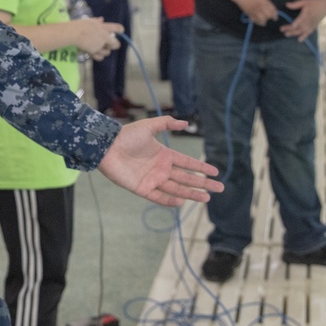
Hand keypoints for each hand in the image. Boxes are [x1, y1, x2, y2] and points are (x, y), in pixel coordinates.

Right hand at [73, 18, 121, 60]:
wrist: (73, 33)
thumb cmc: (80, 25)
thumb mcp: (89, 21)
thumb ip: (97, 21)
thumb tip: (102, 19)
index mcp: (104, 27)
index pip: (117, 28)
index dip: (120, 30)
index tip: (120, 31)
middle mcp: (104, 37)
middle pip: (115, 44)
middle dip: (114, 45)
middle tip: (109, 44)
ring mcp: (100, 45)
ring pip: (107, 52)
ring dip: (105, 51)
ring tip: (100, 49)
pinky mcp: (94, 51)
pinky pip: (100, 57)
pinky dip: (99, 56)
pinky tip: (95, 54)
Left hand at [97, 116, 222, 206]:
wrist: (106, 146)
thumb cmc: (125, 136)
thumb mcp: (148, 126)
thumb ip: (166, 123)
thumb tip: (186, 123)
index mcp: (164, 155)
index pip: (187, 163)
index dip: (201, 168)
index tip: (216, 172)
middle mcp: (161, 169)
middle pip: (186, 178)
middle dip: (203, 184)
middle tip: (219, 189)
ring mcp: (152, 179)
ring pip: (176, 189)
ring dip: (191, 193)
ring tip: (207, 198)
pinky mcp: (142, 188)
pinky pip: (158, 197)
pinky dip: (169, 200)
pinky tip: (182, 202)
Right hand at [232, 0, 277, 25]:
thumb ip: (266, 2)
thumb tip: (270, 9)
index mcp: (264, 1)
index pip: (272, 10)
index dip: (275, 15)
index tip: (275, 18)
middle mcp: (260, 6)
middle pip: (268, 15)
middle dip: (269, 18)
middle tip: (269, 19)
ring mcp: (254, 10)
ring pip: (261, 19)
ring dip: (263, 22)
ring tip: (263, 23)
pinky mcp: (248, 13)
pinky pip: (254, 19)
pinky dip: (256, 21)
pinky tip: (257, 21)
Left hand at [280, 0, 325, 41]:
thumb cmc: (314, 2)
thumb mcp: (305, 1)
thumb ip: (296, 4)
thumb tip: (286, 4)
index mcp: (307, 13)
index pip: (300, 20)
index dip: (295, 24)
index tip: (290, 26)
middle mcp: (309, 20)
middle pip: (299, 26)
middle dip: (290, 29)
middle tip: (282, 30)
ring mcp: (312, 24)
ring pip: (302, 30)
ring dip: (294, 33)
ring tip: (286, 35)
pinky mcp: (314, 26)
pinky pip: (308, 33)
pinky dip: (304, 36)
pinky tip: (299, 40)